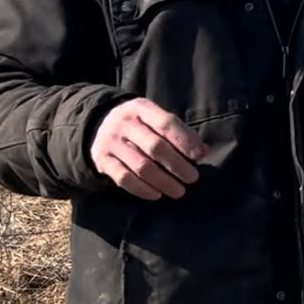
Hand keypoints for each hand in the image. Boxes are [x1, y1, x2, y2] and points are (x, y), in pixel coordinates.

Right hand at [89, 97, 209, 199]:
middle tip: (193, 177)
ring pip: (141, 166)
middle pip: (155, 146)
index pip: (166, 123)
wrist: (100, 124)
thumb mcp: (157, 119)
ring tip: (179, 191)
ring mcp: (110, 142)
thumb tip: (203, 151)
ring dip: (163, 181)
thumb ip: (181, 133)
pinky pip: (123, 178)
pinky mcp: (102, 160)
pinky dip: (142, 189)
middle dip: (177, 164)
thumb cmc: (141, 124)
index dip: (184, 140)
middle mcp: (124, 123)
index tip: (198, 156)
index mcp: (142, 108)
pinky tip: (157, 194)